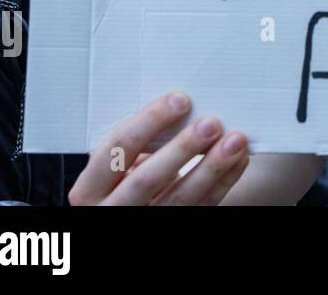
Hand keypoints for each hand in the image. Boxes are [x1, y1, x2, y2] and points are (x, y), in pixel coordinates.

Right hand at [68, 93, 248, 204]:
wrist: (130, 212)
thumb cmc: (124, 181)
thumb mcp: (117, 165)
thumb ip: (137, 144)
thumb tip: (179, 105)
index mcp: (90, 187)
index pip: (118, 148)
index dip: (149, 121)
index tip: (181, 99)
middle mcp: (111, 209)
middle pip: (147, 178)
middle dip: (182, 148)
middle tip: (211, 123)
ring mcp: (142, 222)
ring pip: (180, 198)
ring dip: (211, 167)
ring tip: (235, 141)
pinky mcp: (172, 228)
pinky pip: (202, 207)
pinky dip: (223, 182)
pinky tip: (238, 161)